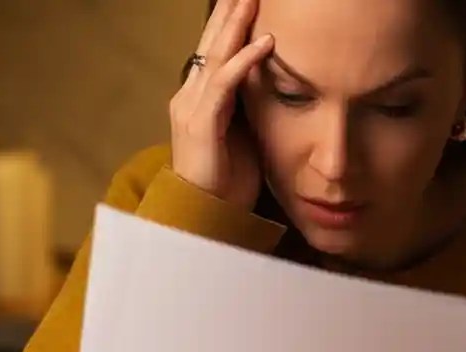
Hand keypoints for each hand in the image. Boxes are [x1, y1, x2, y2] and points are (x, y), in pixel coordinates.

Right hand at [169, 0, 274, 208]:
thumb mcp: (243, 134)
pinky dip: (245, 61)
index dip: (230, 22)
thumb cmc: (227, 181)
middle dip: (230, 12)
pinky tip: (265, 43)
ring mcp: (192, 108)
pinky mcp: (201, 124)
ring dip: (237, 24)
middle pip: (212, 42)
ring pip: (216, 55)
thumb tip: (276, 88)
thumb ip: (250, 108)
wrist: (207, 217)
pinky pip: (224, 84)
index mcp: (199, 97)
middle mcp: (190, 96)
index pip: (215, 49)